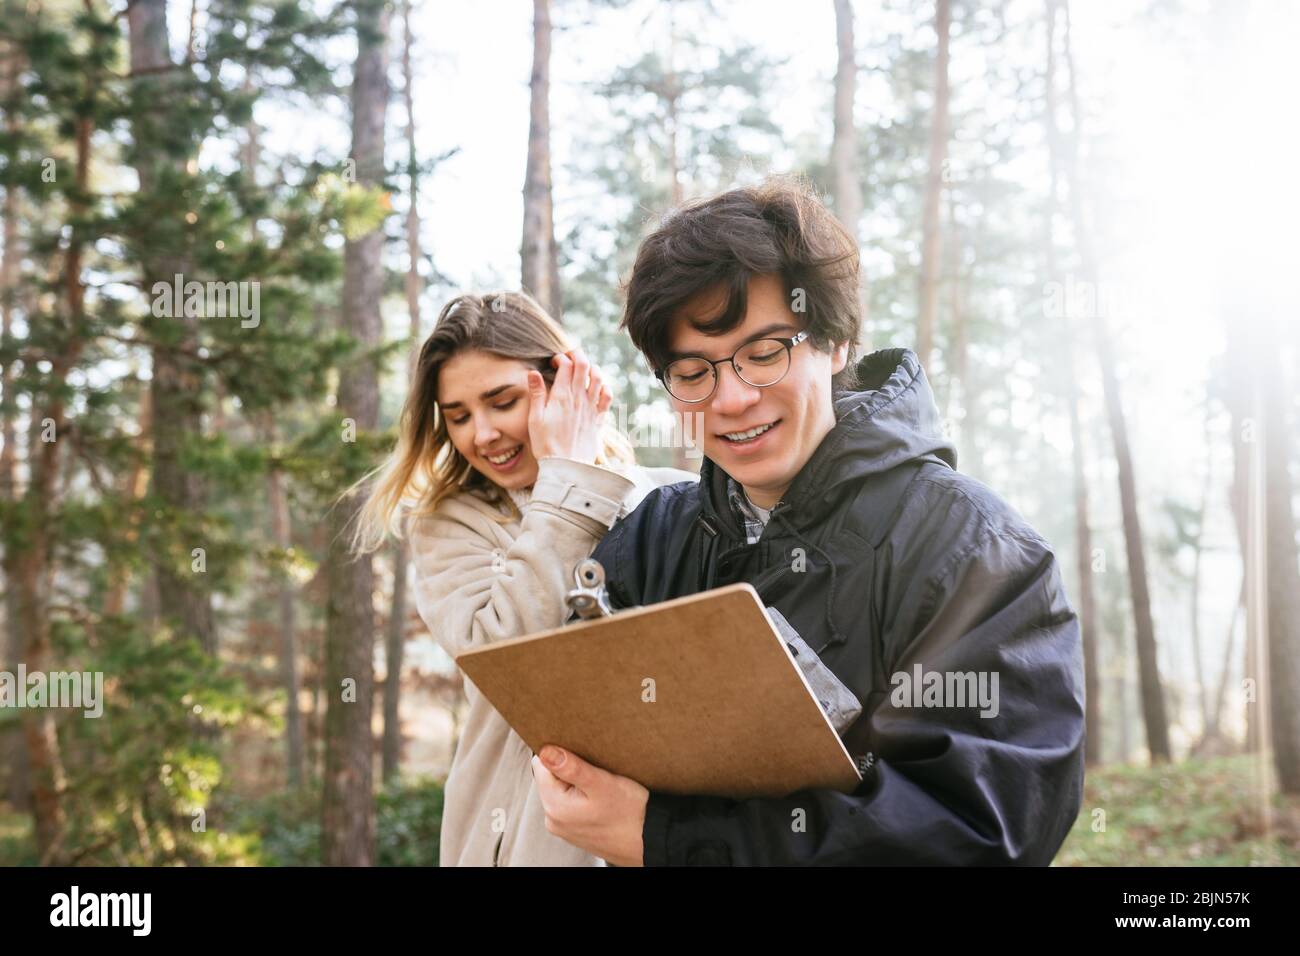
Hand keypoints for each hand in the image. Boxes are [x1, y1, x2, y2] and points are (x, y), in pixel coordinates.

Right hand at [526, 349, 612, 464]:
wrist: (566, 467)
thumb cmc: (546, 444)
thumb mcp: (535, 419)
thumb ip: (537, 394)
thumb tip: (533, 372)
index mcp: (562, 396)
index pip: (566, 365)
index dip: (560, 358)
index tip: (554, 362)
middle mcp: (579, 399)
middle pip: (584, 366)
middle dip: (578, 354)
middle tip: (570, 355)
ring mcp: (591, 408)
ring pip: (598, 378)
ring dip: (592, 368)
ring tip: (584, 368)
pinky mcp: (598, 419)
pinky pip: (607, 397)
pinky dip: (605, 387)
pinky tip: (598, 387)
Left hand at [531, 745, 646, 866]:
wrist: (650, 840)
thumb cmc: (631, 814)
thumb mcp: (602, 784)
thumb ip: (571, 767)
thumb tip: (546, 751)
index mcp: (555, 806)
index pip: (541, 764)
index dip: (560, 753)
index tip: (582, 756)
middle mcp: (553, 819)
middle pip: (550, 777)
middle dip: (569, 768)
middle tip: (595, 771)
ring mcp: (563, 826)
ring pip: (561, 788)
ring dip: (576, 781)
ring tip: (599, 784)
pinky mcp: (574, 828)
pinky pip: (570, 802)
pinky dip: (582, 794)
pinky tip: (600, 796)